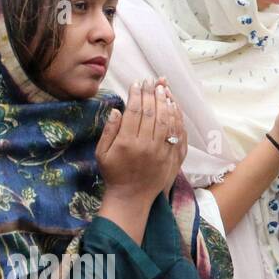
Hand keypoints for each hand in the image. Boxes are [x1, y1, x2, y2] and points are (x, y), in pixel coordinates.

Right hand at [96, 79, 184, 203]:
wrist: (131, 197)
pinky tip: (173, 107)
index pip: (134, 112)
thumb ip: (109, 131)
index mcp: (127, 143)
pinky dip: (176, 118)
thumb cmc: (113, 174)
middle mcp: (145, 145)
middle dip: (151, 94)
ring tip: (163, 88)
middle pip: (151, 113)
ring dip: (165, 102)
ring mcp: (160, 151)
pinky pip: (176, 133)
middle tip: (151, 81)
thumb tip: (116, 110)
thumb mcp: (102, 153)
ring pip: (166, 120)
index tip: (137, 83)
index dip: (136, 95)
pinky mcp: (171, 157)